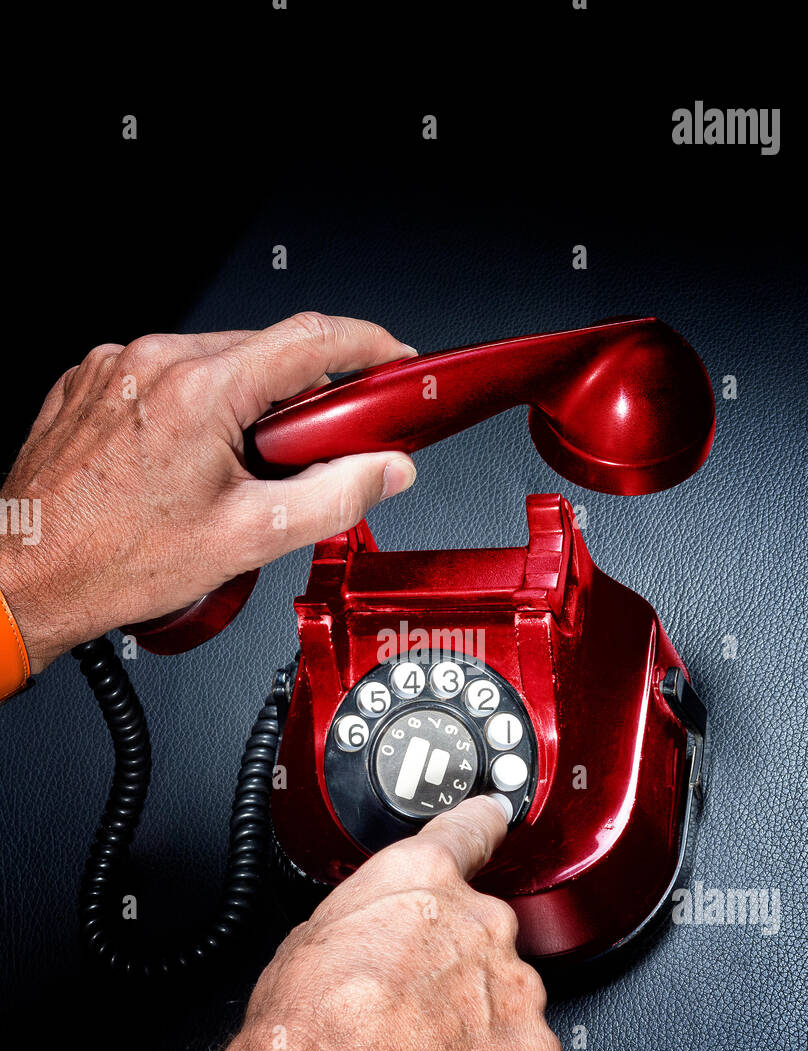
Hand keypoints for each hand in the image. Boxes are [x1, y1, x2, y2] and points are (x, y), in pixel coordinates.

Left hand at [0, 312, 416, 673]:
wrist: (28, 575)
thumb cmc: (116, 560)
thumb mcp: (249, 537)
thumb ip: (336, 497)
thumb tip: (386, 470)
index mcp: (200, 390)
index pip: (311, 339)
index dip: (368, 345)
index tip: (392, 359)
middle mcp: (154, 361)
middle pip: (261, 352)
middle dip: (300, 395)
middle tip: (311, 451)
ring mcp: (117, 366)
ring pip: (212, 363)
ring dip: (242, 403)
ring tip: (233, 472)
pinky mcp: (91, 380)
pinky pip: (164, 375)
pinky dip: (192, 407)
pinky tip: (184, 463)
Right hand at [247, 794, 563, 1050]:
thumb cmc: (307, 1024)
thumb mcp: (312, 936)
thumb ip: (368, 917)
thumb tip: (370, 938)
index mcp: (424, 879)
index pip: (470, 830)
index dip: (482, 824)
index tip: (494, 818)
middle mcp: (481, 921)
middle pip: (484, 934)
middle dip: (456, 968)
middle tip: (408, 1009)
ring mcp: (515, 987)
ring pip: (507, 999)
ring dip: (478, 1024)